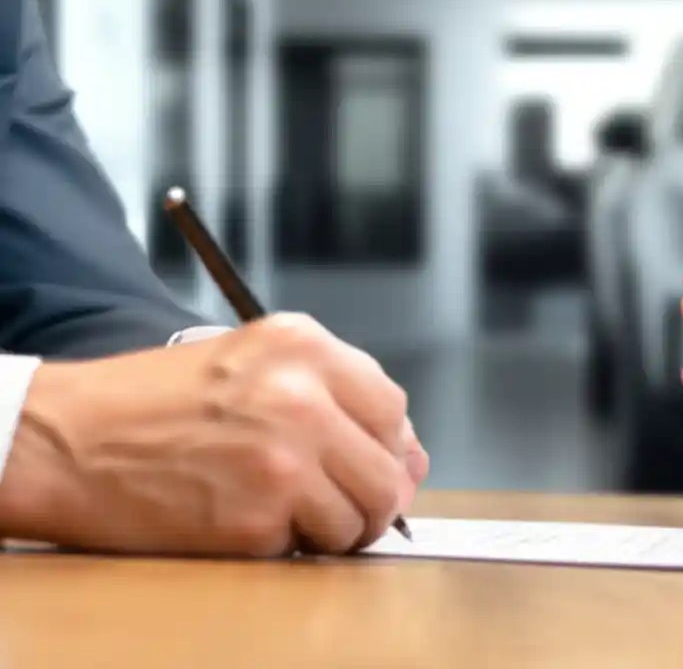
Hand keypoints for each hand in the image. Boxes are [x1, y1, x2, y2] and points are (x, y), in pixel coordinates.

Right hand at [0, 313, 429, 555]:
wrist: (64, 439)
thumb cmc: (146, 403)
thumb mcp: (247, 363)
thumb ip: (331, 395)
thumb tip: (408, 455)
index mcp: (303, 346)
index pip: (392, 407)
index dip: (387, 446)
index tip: (368, 463)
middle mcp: (304, 395)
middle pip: (392, 468)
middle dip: (373, 497)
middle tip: (335, 504)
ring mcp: (285, 457)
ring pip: (363, 516)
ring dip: (333, 528)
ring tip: (284, 513)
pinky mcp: (260, 515)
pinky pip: (310, 547)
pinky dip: (287, 547)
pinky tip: (246, 522)